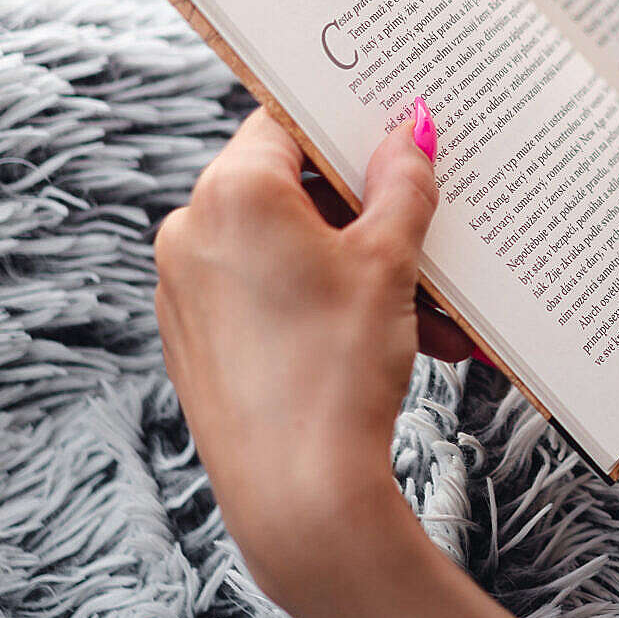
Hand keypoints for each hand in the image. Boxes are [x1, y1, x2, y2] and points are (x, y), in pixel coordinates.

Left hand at [153, 101, 453, 613]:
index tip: (396, 140)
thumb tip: (409, 129)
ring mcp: (185, 289)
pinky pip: (268, 295)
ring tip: (433, 311)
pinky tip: (396, 339)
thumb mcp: (389, 262)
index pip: (289, 121)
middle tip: (431, 233)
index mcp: (232, 192)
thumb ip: (403, 183)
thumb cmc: (339, 370)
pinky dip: (327, 304)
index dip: (349, 126)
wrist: (299, 496)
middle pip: (295, 190)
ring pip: (290, 249)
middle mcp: (190, 231)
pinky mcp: (196, 340)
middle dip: (373, 215)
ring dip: (364, 269)